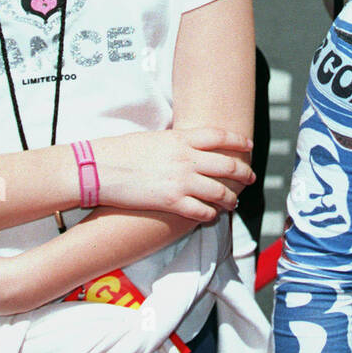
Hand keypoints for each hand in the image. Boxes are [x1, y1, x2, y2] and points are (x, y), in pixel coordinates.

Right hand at [92, 127, 254, 222]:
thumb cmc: (122, 151)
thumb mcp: (155, 139)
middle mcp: (187, 159)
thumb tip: (190, 147)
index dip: (238, 141)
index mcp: (181, 139)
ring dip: (230, 199)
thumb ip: (177, 143)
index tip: (249, 146)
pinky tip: (211, 216)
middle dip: (244, 174)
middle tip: (250, 178)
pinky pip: (201, 211)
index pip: (220, 137)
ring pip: (219, 192)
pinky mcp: (171, 202)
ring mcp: (181, 181)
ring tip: (233, 202)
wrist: (100, 168)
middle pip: (227, 166)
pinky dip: (210, 214)